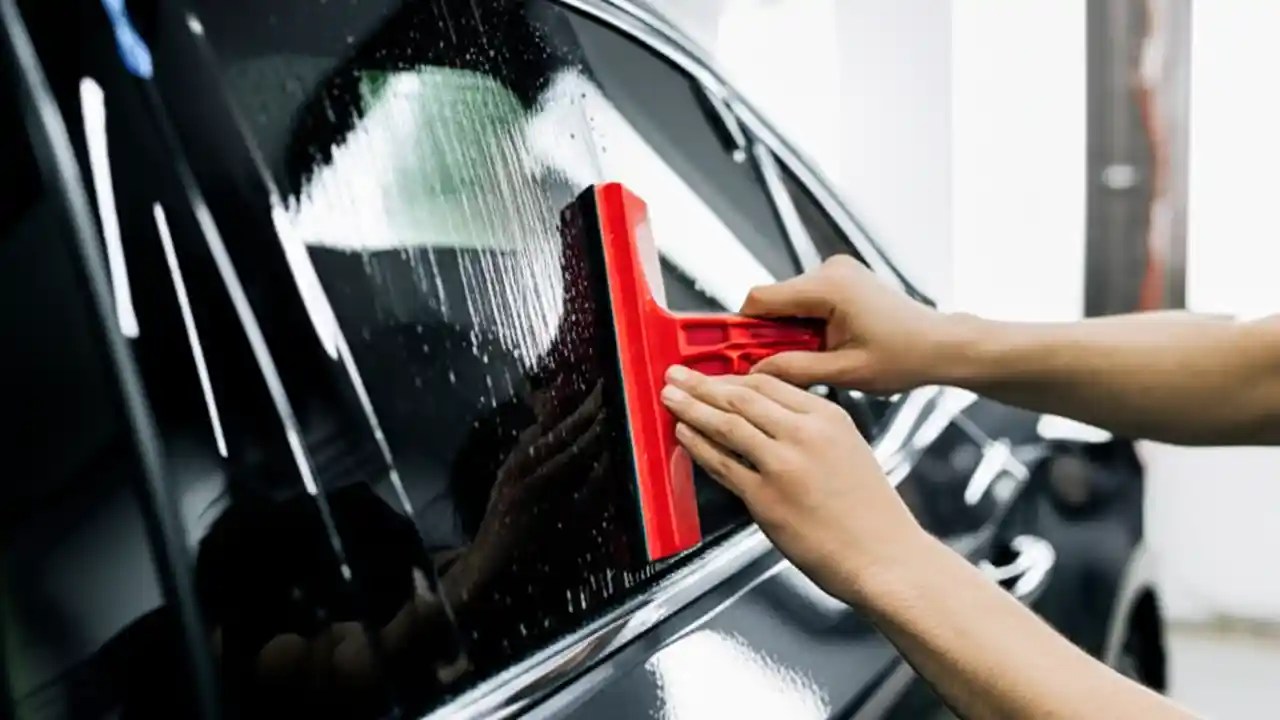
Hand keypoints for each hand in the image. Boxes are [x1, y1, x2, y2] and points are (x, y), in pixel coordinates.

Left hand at [661, 365, 923, 601]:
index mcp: (828, 416)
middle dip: (702, 384)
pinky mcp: (766, 498)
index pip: (769, 383)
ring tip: (670, 398)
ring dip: (691, 408)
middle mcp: (805, 433)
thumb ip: (811, 430)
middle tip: (677, 376)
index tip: (712, 374)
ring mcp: (783, 465)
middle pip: (740, 397)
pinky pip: (722, 464)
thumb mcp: (848, 450)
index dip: (731, 376)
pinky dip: (698, 446)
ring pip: (725, 424)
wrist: (885, 558)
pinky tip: (684, 436)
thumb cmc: (871, 515)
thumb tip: (766, 421)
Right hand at [741, 255, 954, 393]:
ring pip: (788, 300)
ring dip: (788, 329)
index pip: (761, 298)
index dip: (742, 326)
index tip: (734, 350)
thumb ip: (795, 369)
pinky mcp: (843, 277)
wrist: (940, 345)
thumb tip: (755, 372)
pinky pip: (806, 297)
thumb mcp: (845, 372)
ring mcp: (838, 270)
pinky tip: (821, 345)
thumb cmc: (904, 357)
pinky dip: (804, 321)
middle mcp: (831, 270)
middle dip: (768, 332)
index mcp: (829, 288)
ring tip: (809, 358)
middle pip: (773, 299)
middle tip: (774, 364)